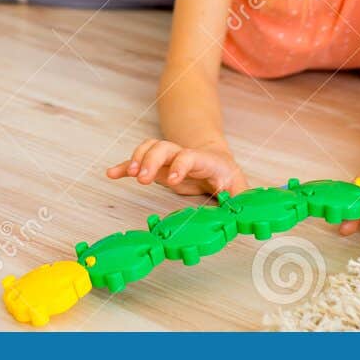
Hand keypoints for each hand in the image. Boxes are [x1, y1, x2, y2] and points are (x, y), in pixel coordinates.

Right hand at [106, 139, 247, 196]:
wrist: (215, 160)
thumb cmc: (226, 176)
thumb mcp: (239, 186)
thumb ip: (242, 198)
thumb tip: (247, 212)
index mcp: (203, 161)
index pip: (189, 156)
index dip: (180, 165)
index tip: (172, 180)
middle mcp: (183, 155)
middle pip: (164, 148)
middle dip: (151, 161)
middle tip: (143, 179)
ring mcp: (168, 159)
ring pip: (149, 149)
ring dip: (137, 159)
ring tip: (130, 174)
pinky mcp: (157, 167)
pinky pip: (138, 163)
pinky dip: (124, 167)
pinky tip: (112, 173)